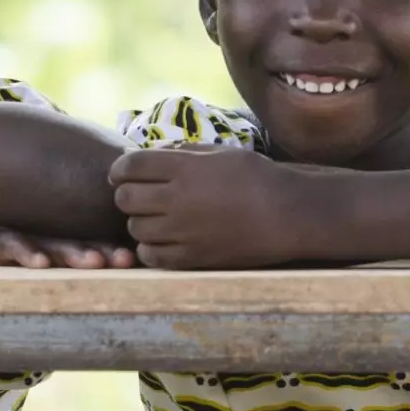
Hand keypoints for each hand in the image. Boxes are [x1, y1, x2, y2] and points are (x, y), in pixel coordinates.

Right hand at [0, 215, 135, 269]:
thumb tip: (83, 256)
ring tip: (95, 261)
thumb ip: (45, 245)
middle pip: (77, 243)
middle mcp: (36, 234)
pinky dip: (24, 254)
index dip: (112, 248)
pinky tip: (40, 263)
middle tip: (127, 259)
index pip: (86, 240)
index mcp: (47, 235)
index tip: (138, 256)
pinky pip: (8, 246)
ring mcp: (13, 235)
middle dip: (103, 251)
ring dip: (74, 253)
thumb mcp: (15, 243)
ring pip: (50, 245)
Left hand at [109, 144, 307, 269]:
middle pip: (125, 197)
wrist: (289, 215)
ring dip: (139, 221)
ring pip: (134, 228)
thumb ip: (182, 153)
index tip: (122, 173)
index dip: (119, 168)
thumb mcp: (220, 153)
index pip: (130, 166)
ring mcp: (184, 231)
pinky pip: (151, 255)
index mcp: (185, 168)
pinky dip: (150, 248)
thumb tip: (149, 154)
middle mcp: (178, 199)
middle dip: (127, 194)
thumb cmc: (257, 178)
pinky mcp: (192, 258)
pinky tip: (163, 241)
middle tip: (139, 195)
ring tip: (155, 218)